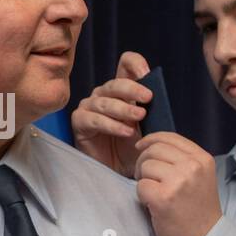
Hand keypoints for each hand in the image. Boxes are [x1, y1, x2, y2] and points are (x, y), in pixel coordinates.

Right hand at [71, 51, 151, 176]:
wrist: (122, 171)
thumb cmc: (134, 147)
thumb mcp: (149, 126)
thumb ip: (151, 109)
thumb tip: (156, 96)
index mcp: (122, 89)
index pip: (125, 64)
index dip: (135, 64)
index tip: (146, 73)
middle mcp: (103, 94)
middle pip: (115, 83)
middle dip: (132, 88)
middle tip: (148, 98)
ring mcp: (89, 107)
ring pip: (105, 101)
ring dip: (123, 109)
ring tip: (139, 118)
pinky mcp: (79, 122)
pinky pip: (94, 119)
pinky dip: (111, 125)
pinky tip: (125, 132)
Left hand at [134, 131, 222, 235]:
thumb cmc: (197, 211)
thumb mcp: (200, 177)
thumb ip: (182, 160)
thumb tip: (151, 145)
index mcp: (202, 159)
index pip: (170, 137)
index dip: (151, 140)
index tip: (141, 147)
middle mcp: (192, 167)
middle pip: (154, 149)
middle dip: (143, 161)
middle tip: (145, 177)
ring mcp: (178, 181)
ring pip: (145, 166)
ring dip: (143, 179)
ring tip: (153, 193)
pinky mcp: (163, 197)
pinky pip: (140, 186)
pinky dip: (142, 196)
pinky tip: (153, 204)